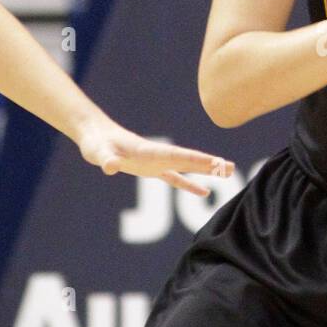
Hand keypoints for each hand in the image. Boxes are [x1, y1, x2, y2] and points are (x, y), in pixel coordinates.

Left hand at [76, 117, 233, 195]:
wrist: (94, 135)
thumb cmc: (96, 143)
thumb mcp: (99, 152)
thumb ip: (106, 159)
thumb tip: (110, 166)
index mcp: (149, 152)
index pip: (179, 157)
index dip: (198, 160)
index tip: (217, 163)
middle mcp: (158, 156)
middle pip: (189, 160)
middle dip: (210, 164)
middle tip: (231, 167)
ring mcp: (156, 162)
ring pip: (186, 167)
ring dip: (206, 171)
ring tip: (227, 174)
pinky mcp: (150, 169)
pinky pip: (175, 178)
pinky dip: (189, 184)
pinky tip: (204, 192)